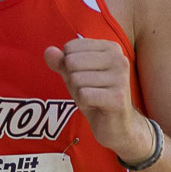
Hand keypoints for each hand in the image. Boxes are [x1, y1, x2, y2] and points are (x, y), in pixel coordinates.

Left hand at [43, 39, 152, 160]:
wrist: (114, 124)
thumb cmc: (93, 94)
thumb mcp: (73, 75)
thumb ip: (60, 62)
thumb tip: (48, 51)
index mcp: (110, 47)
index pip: (70, 48)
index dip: (68, 65)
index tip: (85, 76)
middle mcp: (119, 59)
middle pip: (72, 62)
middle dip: (72, 80)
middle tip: (89, 89)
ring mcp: (121, 78)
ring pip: (76, 79)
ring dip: (78, 93)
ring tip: (94, 98)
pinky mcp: (118, 97)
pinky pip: (83, 95)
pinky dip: (83, 103)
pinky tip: (96, 106)